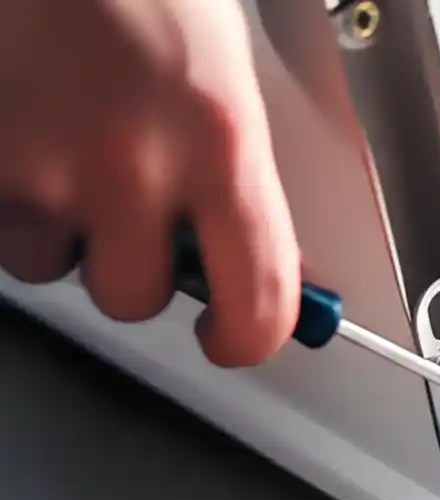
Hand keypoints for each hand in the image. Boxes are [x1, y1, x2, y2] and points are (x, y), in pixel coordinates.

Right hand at [0, 0, 298, 366]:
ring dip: (56, 225)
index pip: (258, 295)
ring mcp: (38, 158)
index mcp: (221, 135)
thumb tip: (259, 257)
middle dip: (129, 264)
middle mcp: (130, 160)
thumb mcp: (223, 68)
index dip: (246, 336)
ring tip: (62, 139)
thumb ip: (236, 171)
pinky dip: (3, 190)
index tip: (233, 337)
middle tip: (125, 205)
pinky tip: (22, 125)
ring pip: (47, 262)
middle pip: (133, 296)